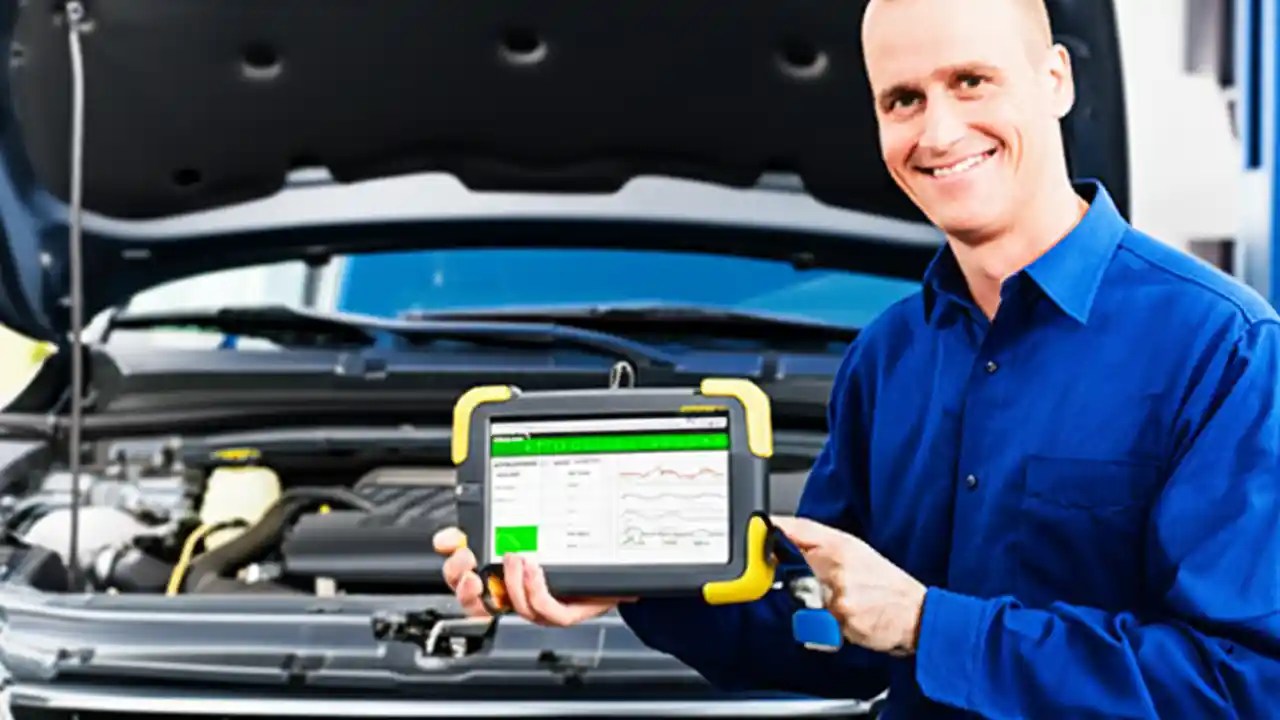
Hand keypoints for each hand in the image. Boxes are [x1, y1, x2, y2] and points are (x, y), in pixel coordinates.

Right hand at [432, 526, 630, 626]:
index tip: (447, 541)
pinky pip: (543, 609)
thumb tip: (475, 505)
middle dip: (464, 581)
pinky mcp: (562, 612)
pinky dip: (534, 589)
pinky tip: (535, 569)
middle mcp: (516, 594)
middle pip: (474, 600)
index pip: (464, 576)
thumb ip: (502, 524)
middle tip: (468, 561)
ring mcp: (537, 605)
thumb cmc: (573, 554)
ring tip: (514, 556)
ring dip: (507, 581)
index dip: (451, 562)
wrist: (615, 572)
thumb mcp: (535, 532)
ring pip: (510, 605)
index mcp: (502, 576)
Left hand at [771, 515, 926, 655]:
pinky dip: (825, 625)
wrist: (916, 613)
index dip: (774, 531)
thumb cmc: (886, 583)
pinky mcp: (840, 621)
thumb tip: (783, 533)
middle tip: (817, 584)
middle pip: (792, 569)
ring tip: (841, 603)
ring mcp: (837, 594)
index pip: (797, 530)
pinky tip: (846, 618)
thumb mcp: (856, 550)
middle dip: (795, 578)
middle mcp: (836, 566)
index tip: (761, 531)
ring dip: (813, 606)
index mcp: (840, 545)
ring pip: (803, 600)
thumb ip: (819, 542)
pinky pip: (817, 624)